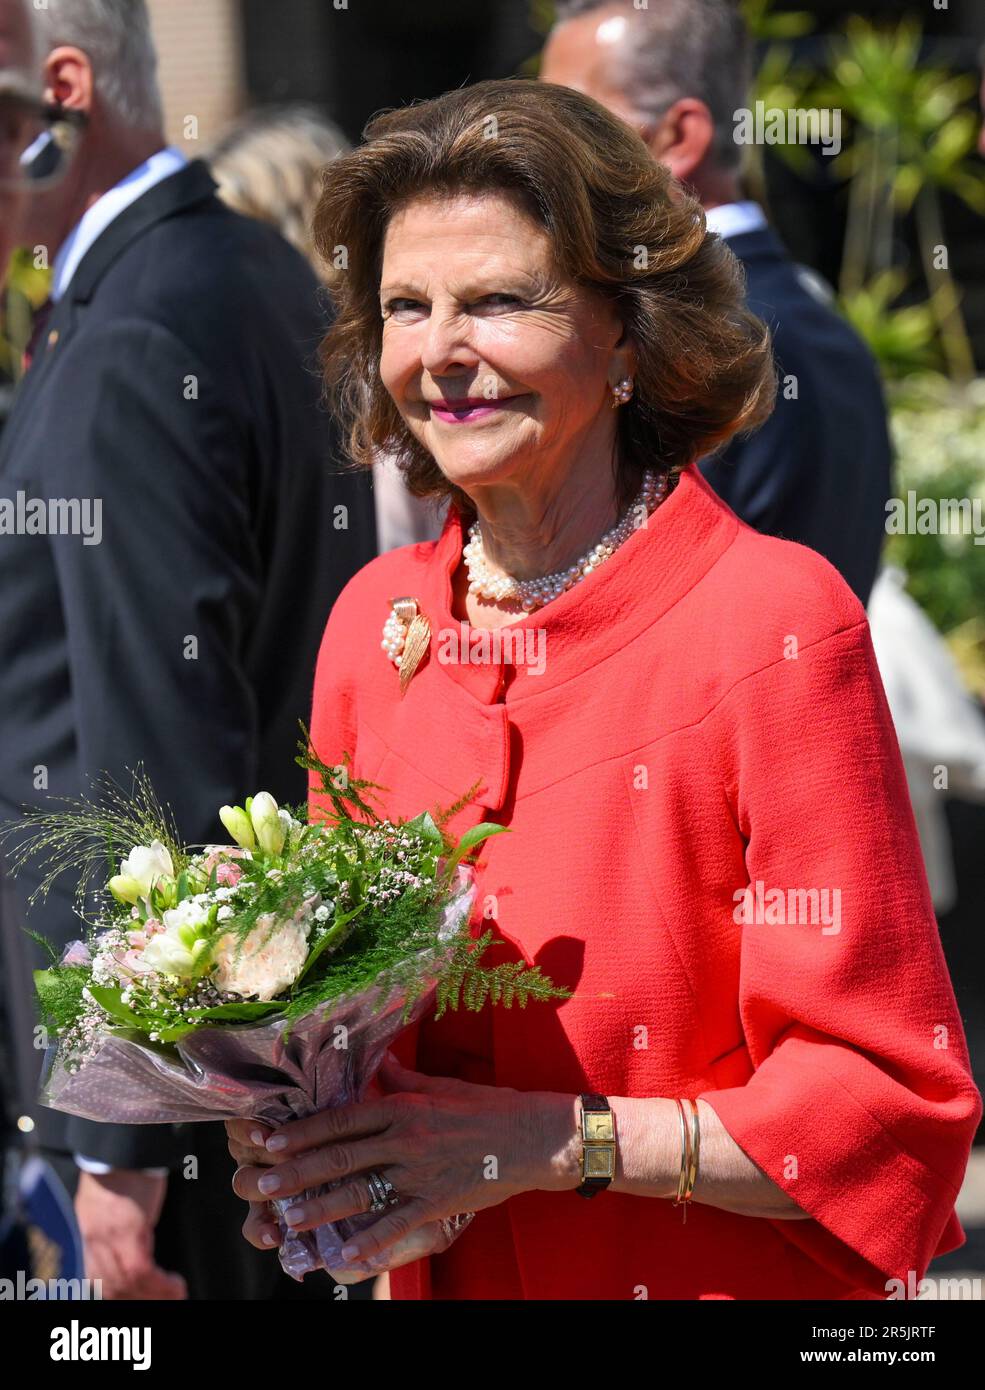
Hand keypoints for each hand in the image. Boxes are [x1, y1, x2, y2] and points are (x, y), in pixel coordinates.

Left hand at [74, 1170, 186, 1299]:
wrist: (123, 1146)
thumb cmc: (122, 1169)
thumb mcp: (108, 1201)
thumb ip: (110, 1228)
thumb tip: (120, 1248)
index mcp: (91, 1235)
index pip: (98, 1281)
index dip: (120, 1296)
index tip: (141, 1299)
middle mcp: (96, 1242)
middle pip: (113, 1287)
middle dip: (140, 1300)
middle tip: (165, 1301)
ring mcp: (110, 1238)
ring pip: (127, 1284)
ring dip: (153, 1296)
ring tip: (174, 1295)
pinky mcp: (129, 1231)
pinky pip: (141, 1271)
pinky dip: (160, 1284)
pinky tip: (175, 1284)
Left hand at [226, 1052, 579, 1273]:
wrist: (534, 1135)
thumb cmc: (488, 1106)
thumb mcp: (441, 1084)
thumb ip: (404, 1077)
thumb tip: (379, 1059)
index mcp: (403, 1107)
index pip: (342, 1119)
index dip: (304, 1132)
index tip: (271, 1141)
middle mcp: (405, 1138)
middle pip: (341, 1156)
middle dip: (297, 1171)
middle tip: (261, 1184)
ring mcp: (421, 1172)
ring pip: (360, 1191)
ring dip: (321, 1207)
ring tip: (289, 1219)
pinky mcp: (438, 1201)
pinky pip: (397, 1224)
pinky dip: (370, 1242)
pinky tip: (344, 1256)